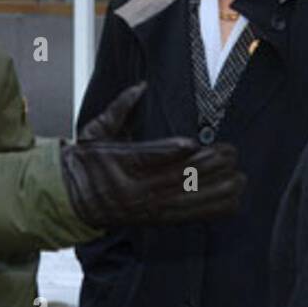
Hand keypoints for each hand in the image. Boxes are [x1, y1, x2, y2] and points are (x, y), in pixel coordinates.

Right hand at [62, 84, 245, 227]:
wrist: (70, 200)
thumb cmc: (85, 163)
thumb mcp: (94, 131)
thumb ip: (119, 109)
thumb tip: (139, 87)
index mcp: (117, 163)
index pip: (147, 157)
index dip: (171, 151)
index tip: (194, 143)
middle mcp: (133, 188)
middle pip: (174, 178)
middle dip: (206, 167)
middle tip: (230, 153)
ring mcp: (146, 207)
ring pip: (186, 199)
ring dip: (215, 190)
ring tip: (238, 178)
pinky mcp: (156, 219)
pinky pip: (188, 216)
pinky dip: (211, 210)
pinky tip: (231, 203)